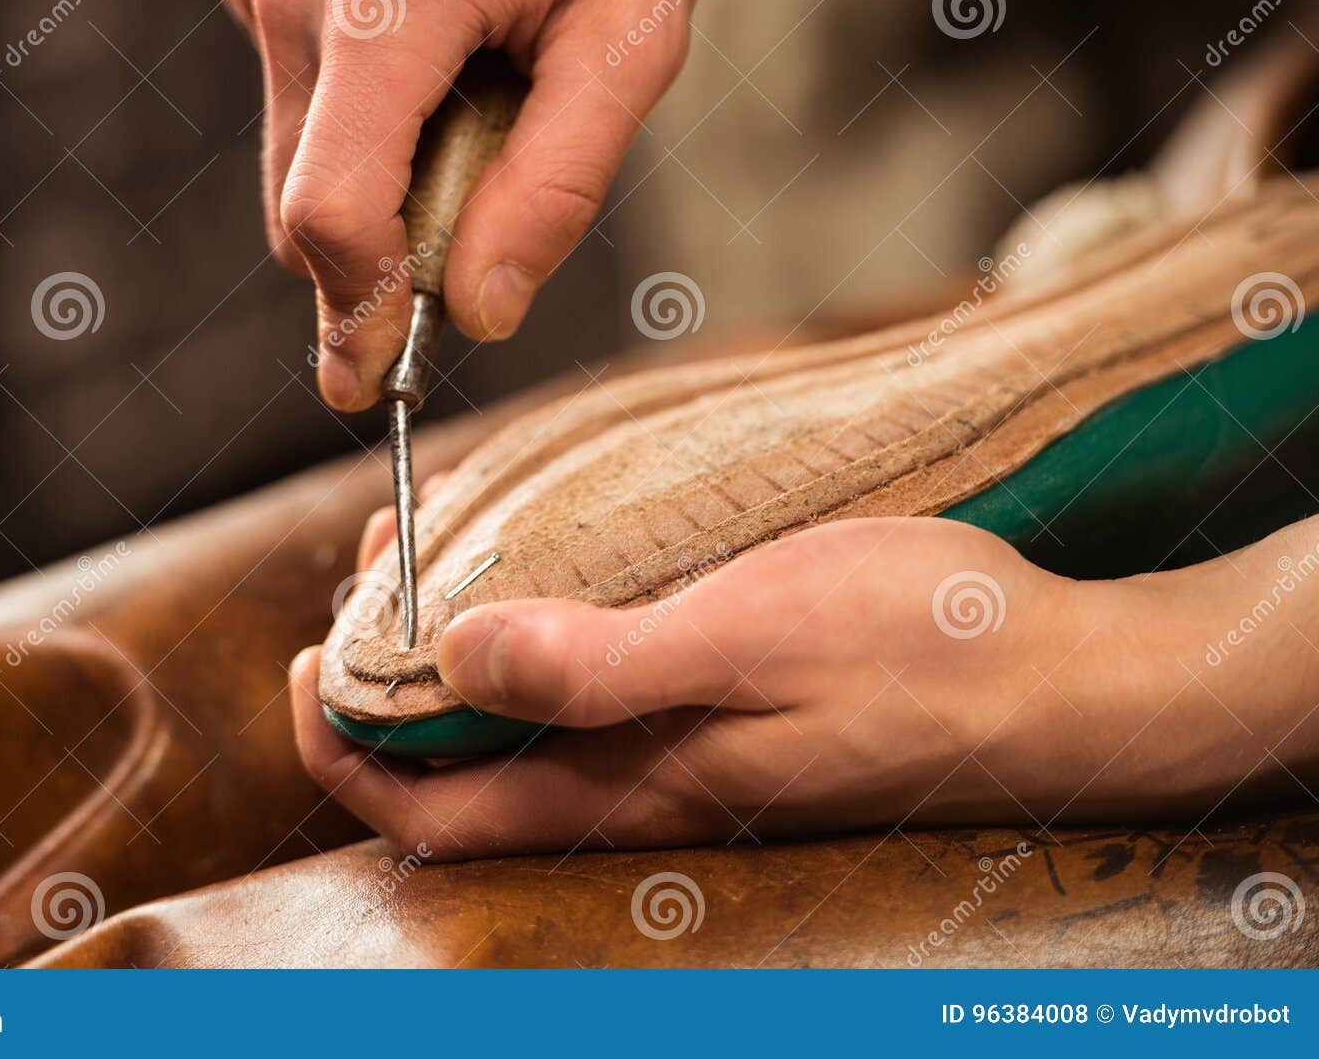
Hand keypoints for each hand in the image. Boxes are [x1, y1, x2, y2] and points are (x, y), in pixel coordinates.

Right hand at [214, 0, 709, 409]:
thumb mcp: (632, 28)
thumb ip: (556, 182)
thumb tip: (477, 313)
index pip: (330, 211)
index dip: (355, 313)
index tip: (378, 379)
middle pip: (306, 208)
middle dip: (388, 250)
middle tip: (491, 197)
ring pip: (301, 165)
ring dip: (383, 186)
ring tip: (479, 96)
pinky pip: (301, 106)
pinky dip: (366, 129)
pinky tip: (438, 61)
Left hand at [292, 513, 1318, 859]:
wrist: (1055, 680)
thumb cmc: (922, 646)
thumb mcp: (756, 634)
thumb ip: (605, 663)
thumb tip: (453, 662)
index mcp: (630, 783)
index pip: (433, 810)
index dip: (345, 749)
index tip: (310, 658)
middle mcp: (637, 786)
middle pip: (458, 773)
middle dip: (385, 689)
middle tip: (373, 574)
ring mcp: (676, 756)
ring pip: (516, 737)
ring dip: (454, 661)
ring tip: (438, 556)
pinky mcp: (714, 720)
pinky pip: (585, 701)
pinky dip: (532, 642)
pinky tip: (549, 572)